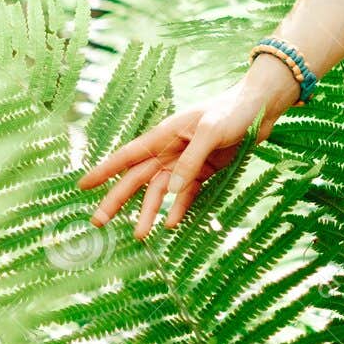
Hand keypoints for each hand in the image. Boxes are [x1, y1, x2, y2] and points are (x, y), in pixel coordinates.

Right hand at [76, 75, 293, 239]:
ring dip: (149, 211)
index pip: (128, 155)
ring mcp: (187, 161)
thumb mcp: (211, 131)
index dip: (104, 170)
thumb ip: (191, 160)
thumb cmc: (232, 111)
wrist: (261, 107)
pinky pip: (186, 193)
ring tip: (140, 236)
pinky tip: (171, 224)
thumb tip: (170, 191)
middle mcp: (171, 150)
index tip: (82, 185)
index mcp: (165, 134)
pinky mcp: (205, 170)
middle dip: (117, 199)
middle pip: (138, 178)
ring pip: (160, 191)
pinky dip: (178, 208)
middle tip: (98, 222)